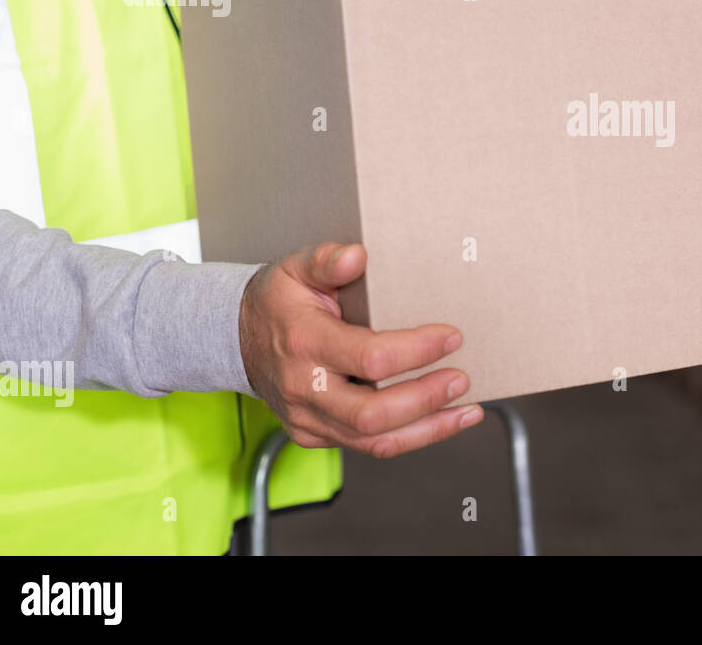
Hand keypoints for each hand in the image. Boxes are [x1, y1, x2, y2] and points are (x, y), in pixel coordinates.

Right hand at [237, 242, 482, 456]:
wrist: (235, 337)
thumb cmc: (276, 300)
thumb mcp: (294, 267)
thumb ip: (326, 259)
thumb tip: (357, 255)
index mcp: (304, 342)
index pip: (369, 356)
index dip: (417, 350)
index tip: (451, 337)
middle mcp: (304, 388)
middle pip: (372, 413)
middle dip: (425, 399)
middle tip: (462, 379)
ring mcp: (308, 418)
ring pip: (373, 441)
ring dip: (428, 429)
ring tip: (466, 410)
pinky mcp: (315, 435)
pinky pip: (367, 446)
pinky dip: (410, 437)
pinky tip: (441, 421)